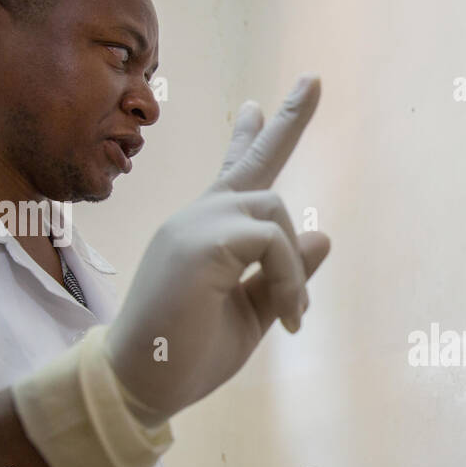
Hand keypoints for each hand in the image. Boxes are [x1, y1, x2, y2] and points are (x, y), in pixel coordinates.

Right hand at [102, 75, 330, 424]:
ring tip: (294, 315)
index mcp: (206, 233)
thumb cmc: (186, 356)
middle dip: (287, 122)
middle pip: (251, 163)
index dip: (251, 138)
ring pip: (274, 211)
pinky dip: (290, 278)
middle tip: (314, 80)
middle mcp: (197, 218)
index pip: (232, 174)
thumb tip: (324, 237)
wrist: (141, 386)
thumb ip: (283, 277)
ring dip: (295, 266)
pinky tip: (290, 317)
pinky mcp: (199, 242)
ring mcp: (193, 225)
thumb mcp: (249, 314)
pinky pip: (272, 241)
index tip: (258, 104)